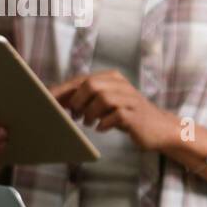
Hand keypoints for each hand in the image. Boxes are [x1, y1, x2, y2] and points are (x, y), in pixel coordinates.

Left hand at [50, 70, 174, 150]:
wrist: (158, 128)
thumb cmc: (126, 115)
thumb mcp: (106, 104)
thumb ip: (87, 99)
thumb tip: (59, 102)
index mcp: (112, 78)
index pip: (82, 79)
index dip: (64, 89)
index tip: (47, 99)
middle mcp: (121, 85)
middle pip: (91, 84)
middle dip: (77, 101)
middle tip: (74, 115)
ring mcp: (130, 99)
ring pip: (103, 98)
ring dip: (90, 113)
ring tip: (88, 122)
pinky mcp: (135, 115)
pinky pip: (115, 116)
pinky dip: (103, 124)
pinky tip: (101, 128)